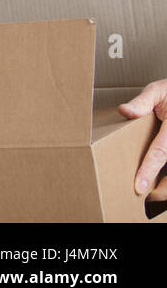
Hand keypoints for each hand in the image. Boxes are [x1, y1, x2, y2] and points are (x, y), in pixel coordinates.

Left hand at [118, 79, 166, 199]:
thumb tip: (124, 111)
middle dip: (161, 188)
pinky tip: (159, 185)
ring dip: (166, 186)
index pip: (160, 153)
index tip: (139, 187)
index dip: (149, 170)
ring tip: (152, 193)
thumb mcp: (157, 91)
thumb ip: (142, 102)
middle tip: (145, 196)